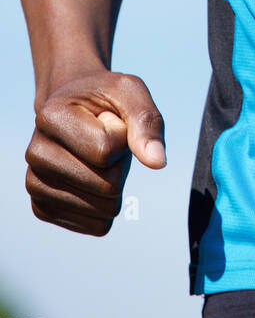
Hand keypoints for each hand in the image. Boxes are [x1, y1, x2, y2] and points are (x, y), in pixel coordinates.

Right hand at [25, 71, 165, 235]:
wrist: (73, 106)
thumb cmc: (104, 96)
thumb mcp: (129, 91)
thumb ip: (146, 121)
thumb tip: (157, 162)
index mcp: (50, 117)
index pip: (106, 150)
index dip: (123, 135)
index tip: (109, 119)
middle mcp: (34, 153)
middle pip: (107, 185)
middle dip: (120, 163)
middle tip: (105, 139)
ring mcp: (35, 184)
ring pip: (104, 209)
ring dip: (114, 183)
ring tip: (97, 156)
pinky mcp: (43, 209)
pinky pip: (97, 226)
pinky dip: (106, 205)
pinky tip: (91, 177)